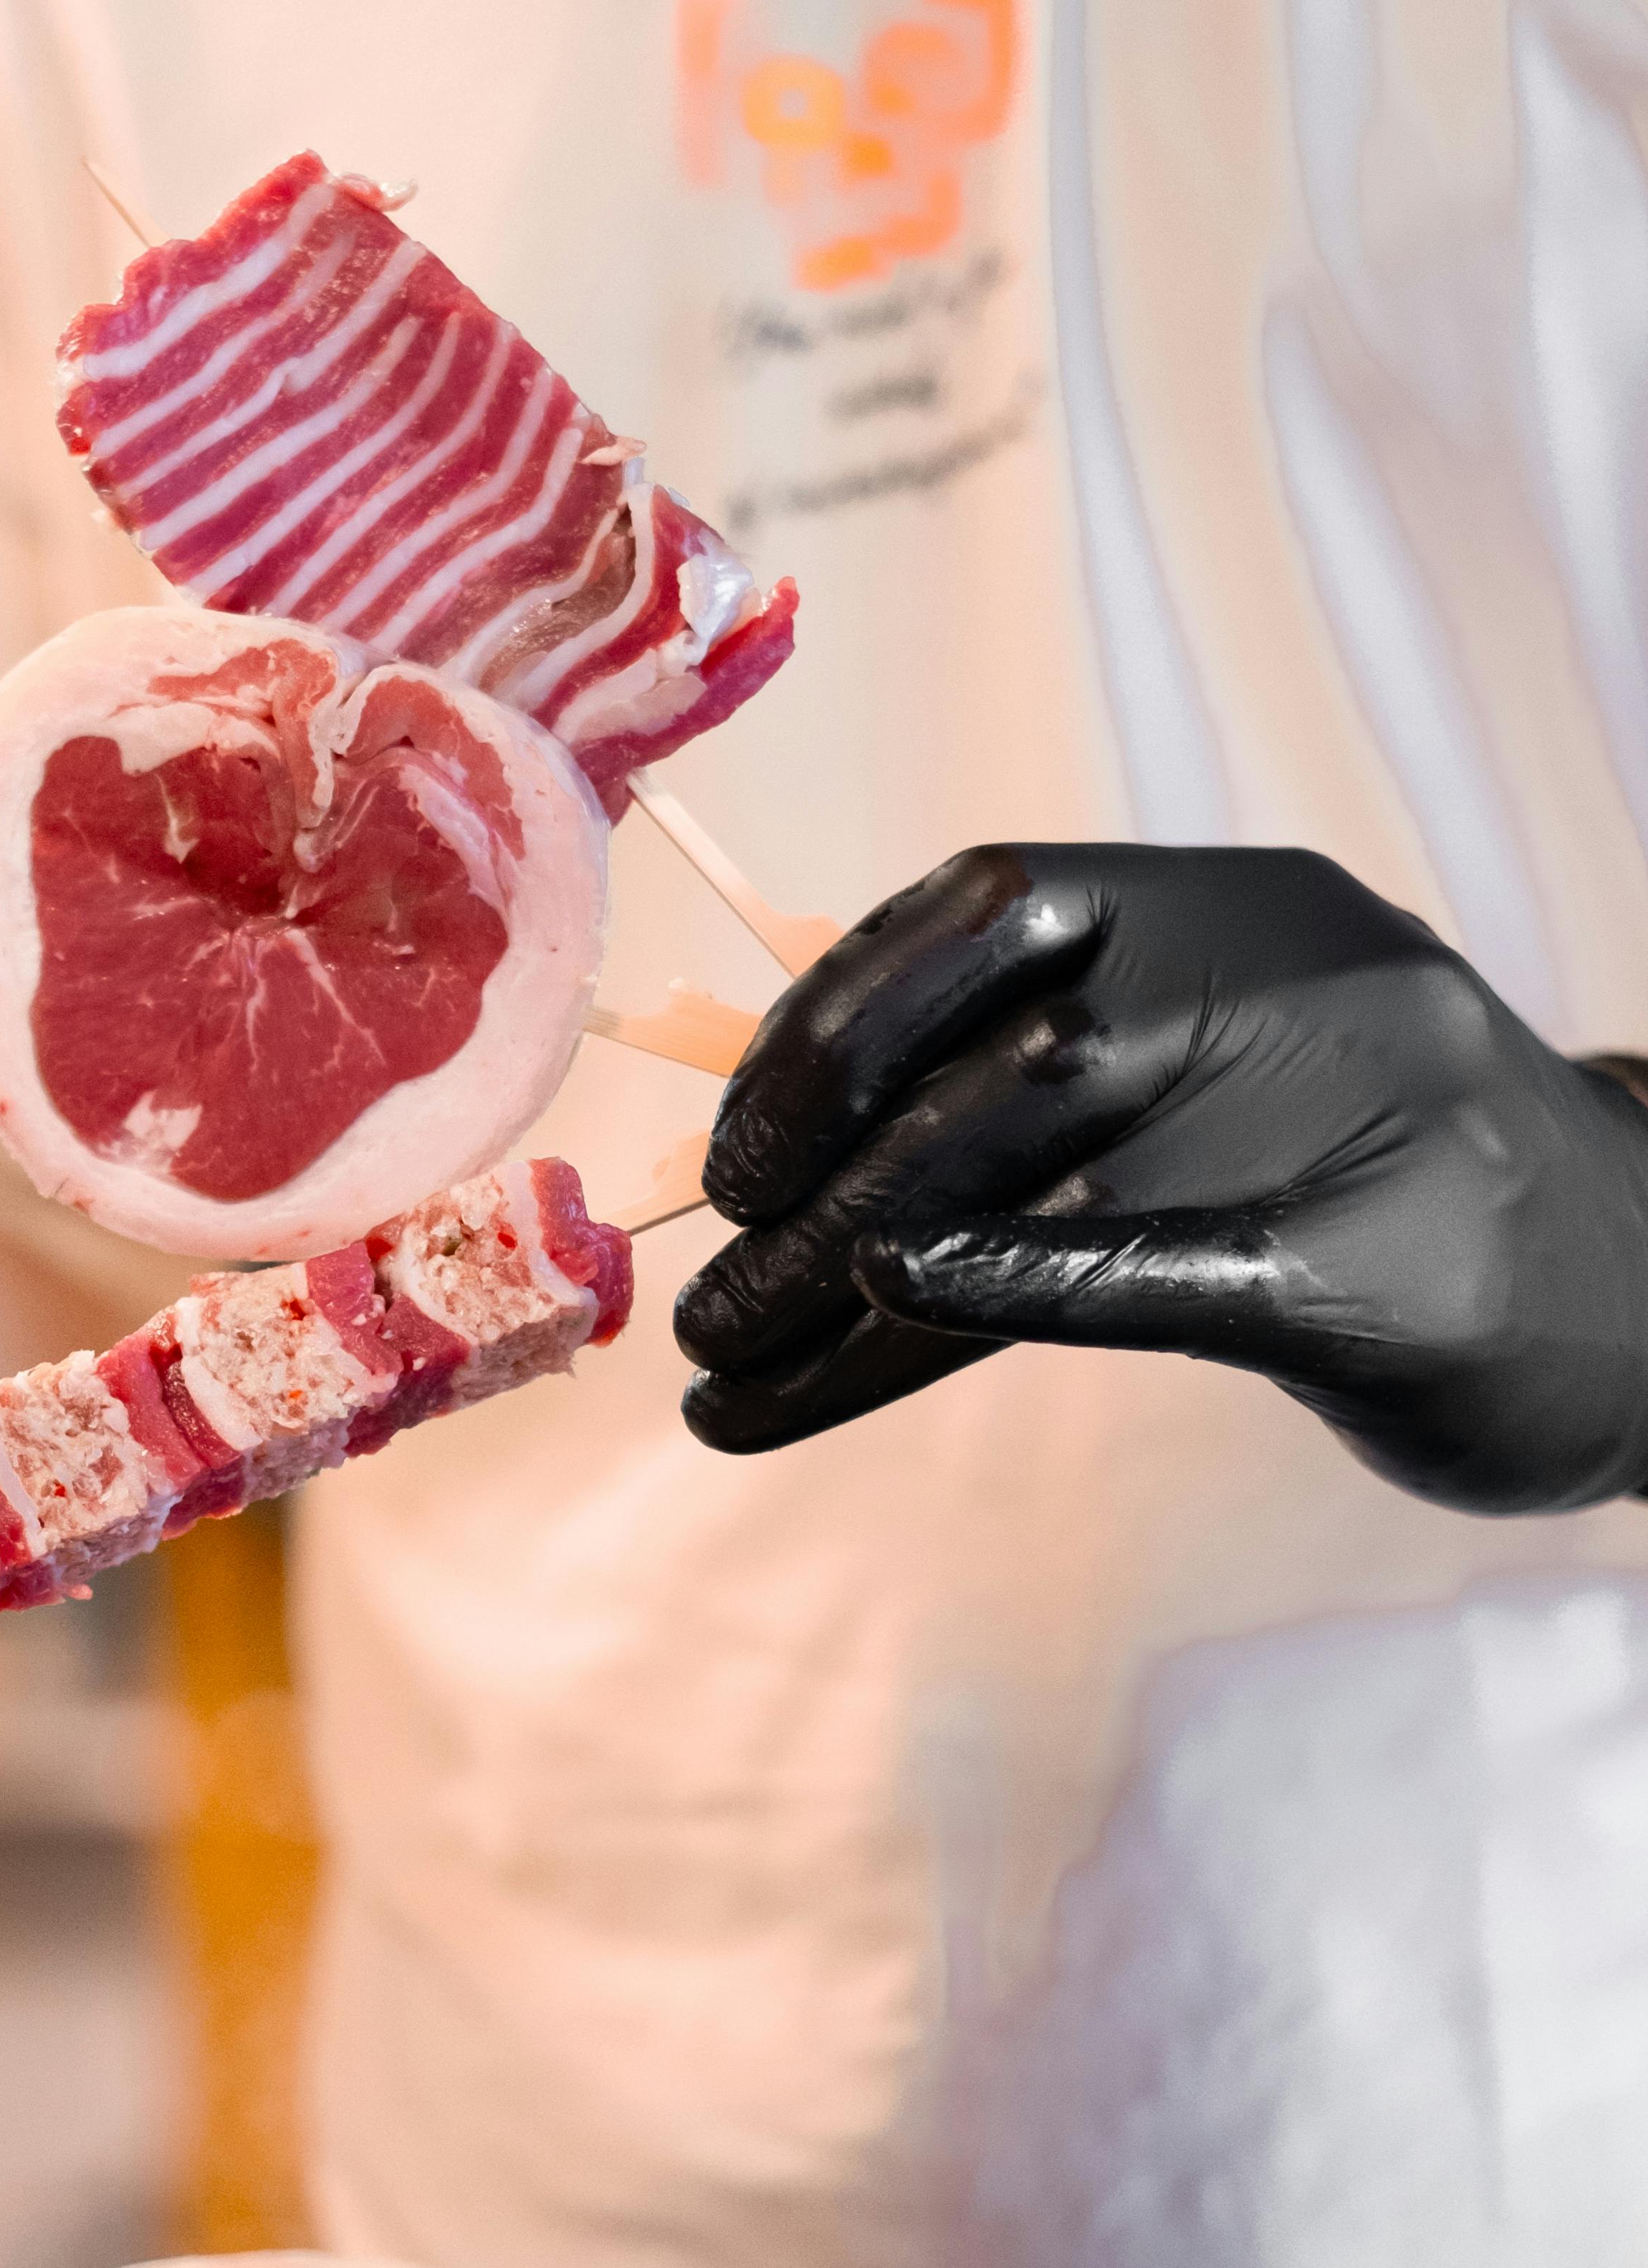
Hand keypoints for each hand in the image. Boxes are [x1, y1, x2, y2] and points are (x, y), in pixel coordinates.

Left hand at [672, 843, 1647, 1515]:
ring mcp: (1358, 1118)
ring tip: (726, 1365)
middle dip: (821, 1159)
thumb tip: (808, 1125)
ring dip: (857, 1269)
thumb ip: (1056, 1078)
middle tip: (712, 1272)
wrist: (1644, 1308)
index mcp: (1242, 914)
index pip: (988, 901)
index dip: (833, 1011)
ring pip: (1048, 1160)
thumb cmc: (1393, 1192)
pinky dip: (1024, 1279)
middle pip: (998, 1046)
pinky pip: (1171, 1267)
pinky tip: (895, 1306)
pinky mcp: (1382, 1283)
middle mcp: (1294, 980)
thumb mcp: (1230, 1087)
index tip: (735, 1138)